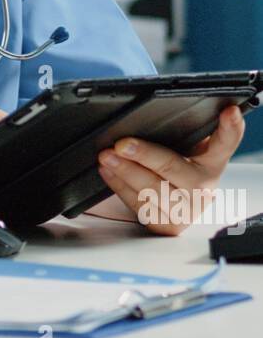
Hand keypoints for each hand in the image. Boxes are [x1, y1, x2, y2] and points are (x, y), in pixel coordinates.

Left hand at [88, 104, 245, 233]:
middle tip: (122, 144)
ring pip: (152, 189)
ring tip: (107, 157)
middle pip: (173, 167)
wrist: (173, 205)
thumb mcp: (185, 149)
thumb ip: (180, 133)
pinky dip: (120, 186)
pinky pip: (140, 205)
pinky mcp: (169, 226)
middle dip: (144, 154)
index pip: (226, 141)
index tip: (229, 112)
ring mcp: (187, 210)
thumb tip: (150, 115)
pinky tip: (108, 173)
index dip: (230, 126)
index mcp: (213, 161)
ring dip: (125, 171)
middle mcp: (204, 187)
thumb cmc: (176, 169)